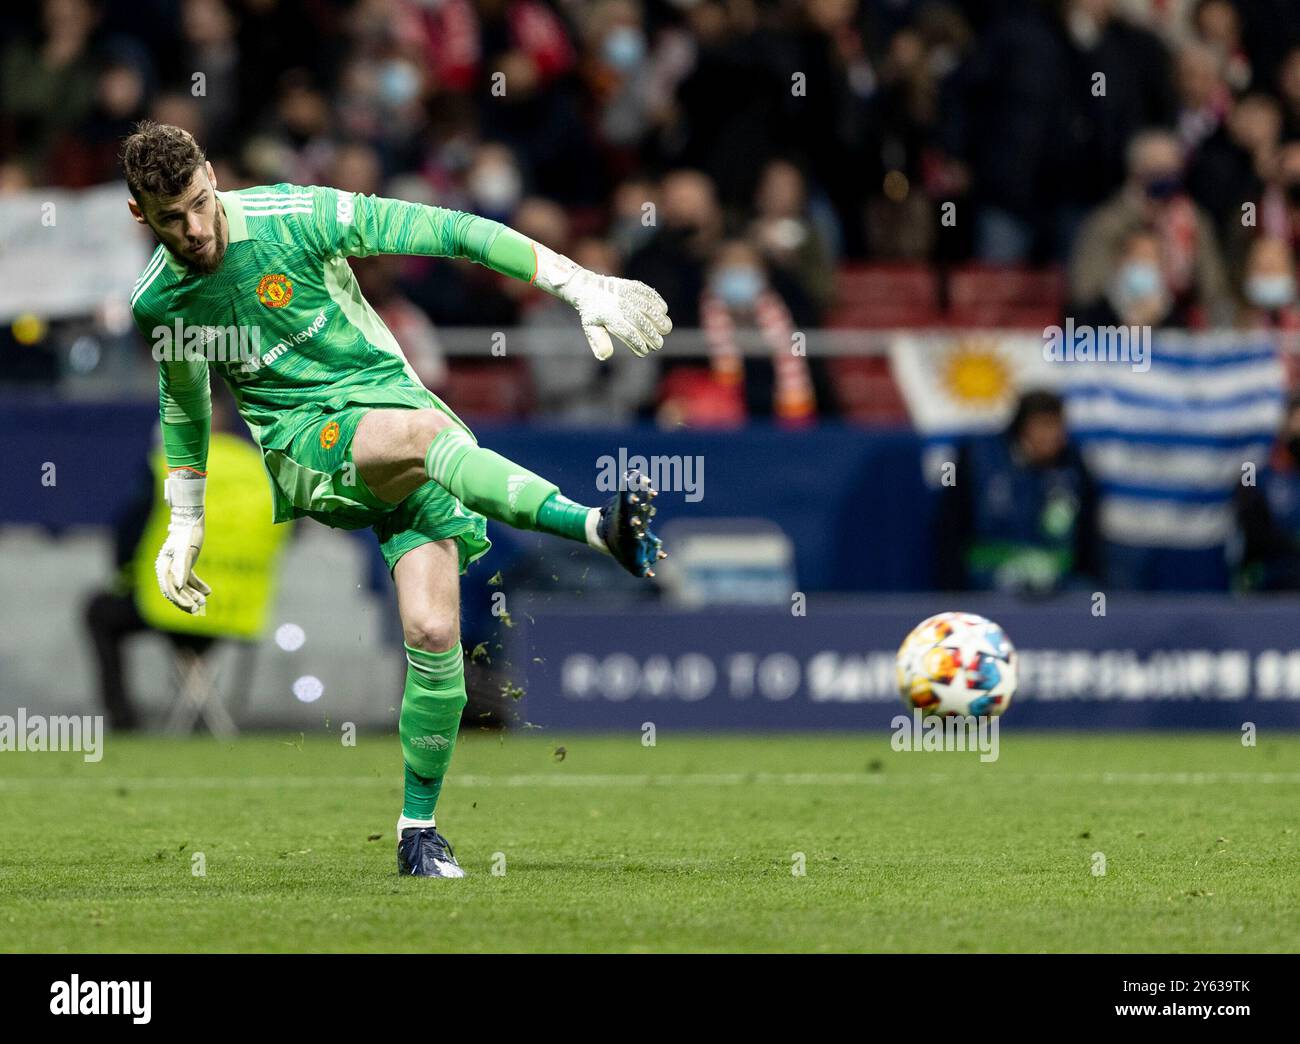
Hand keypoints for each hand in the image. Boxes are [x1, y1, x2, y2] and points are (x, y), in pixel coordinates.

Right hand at [155, 471, 210, 613]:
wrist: (191, 518)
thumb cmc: (187, 533)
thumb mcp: (186, 551)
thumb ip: (182, 568)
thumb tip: (180, 587)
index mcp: (164, 566)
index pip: (170, 589)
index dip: (180, 600)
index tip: (192, 608)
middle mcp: (167, 568)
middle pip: (175, 590)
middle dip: (186, 600)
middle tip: (199, 608)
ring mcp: (176, 566)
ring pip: (183, 586)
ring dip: (193, 594)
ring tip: (205, 601)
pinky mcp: (185, 562)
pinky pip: (190, 579)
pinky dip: (198, 585)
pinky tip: (209, 592)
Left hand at [533, 245, 671, 359]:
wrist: (589, 288)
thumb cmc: (592, 314)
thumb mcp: (590, 328)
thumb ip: (598, 341)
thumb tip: (606, 355)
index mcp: (608, 316)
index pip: (628, 333)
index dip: (638, 344)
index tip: (645, 351)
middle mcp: (618, 304)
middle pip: (640, 322)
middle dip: (652, 335)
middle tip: (658, 345)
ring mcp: (626, 293)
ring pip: (648, 307)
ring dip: (659, 319)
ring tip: (666, 330)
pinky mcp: (632, 285)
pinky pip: (648, 293)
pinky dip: (657, 302)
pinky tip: (663, 311)